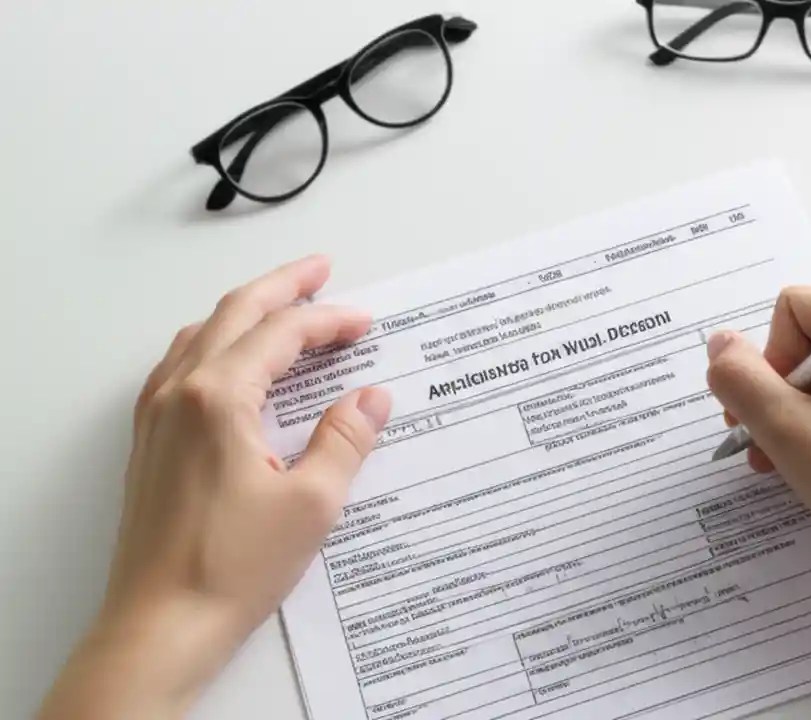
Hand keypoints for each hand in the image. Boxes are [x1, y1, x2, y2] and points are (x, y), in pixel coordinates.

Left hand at [40, 256, 390, 719]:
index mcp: (219, 397)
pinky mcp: (150, 441)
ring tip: (283, 304)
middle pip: (234, 313)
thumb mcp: (312, 501)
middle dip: (282, 287)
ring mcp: (156, 415)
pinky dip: (217, 341)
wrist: (162, 622)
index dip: (328, 320)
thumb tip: (372, 397)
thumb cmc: (231, 567)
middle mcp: (179, 393)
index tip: (363, 321)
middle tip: (320, 269)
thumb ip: (346, 438)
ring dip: (247, 311)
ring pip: (201, 334)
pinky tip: (233, 357)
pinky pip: (181, 364)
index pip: (282, 334)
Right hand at [705, 286, 810, 581]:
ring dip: (793, 416)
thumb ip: (741, 380)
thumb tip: (719, 344)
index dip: (769, 360)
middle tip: (762, 443)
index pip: (796, 309)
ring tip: (778, 462)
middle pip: (810, 340)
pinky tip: (807, 466)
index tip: (771, 414)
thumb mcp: (789, 430)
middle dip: (777, 393)